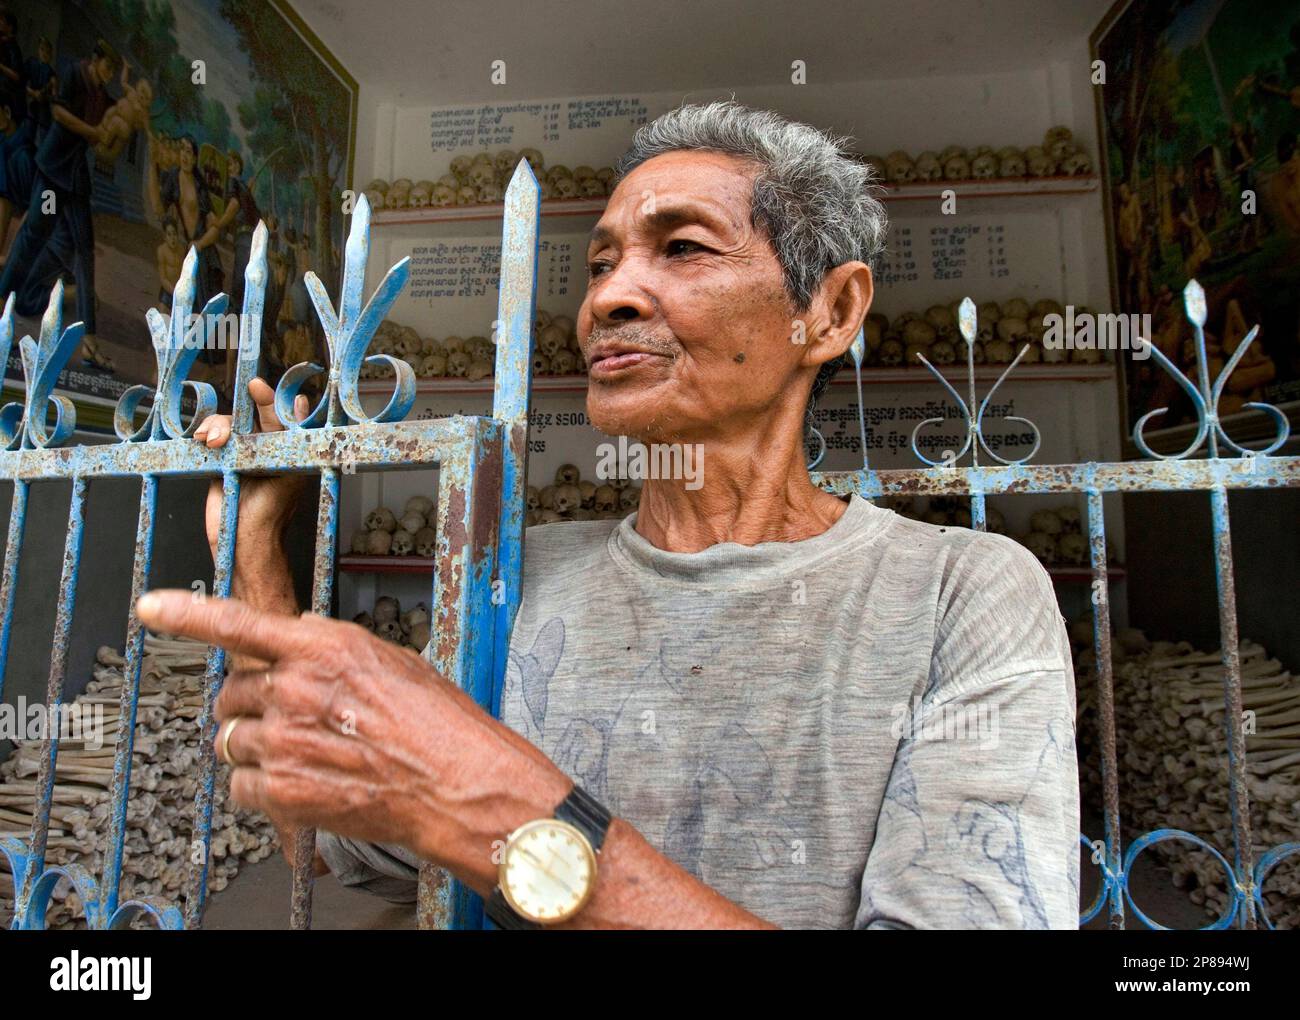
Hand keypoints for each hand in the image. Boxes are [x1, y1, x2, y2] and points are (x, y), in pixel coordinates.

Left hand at [132, 591, 570, 883]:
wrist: (457, 783)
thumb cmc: (437, 721)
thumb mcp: (389, 659)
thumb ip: (332, 649)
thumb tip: (299, 642)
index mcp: (323, 648)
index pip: (238, 624)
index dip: (187, 613)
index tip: (150, 606)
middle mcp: (295, 689)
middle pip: (231, 692)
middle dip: (250, 704)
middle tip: (287, 719)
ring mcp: (285, 741)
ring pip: (230, 740)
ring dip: (253, 746)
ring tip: (299, 754)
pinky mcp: (283, 791)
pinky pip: (239, 786)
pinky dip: (260, 788)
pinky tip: (299, 784)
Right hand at [194, 376, 308, 562]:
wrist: (244, 539)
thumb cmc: (272, 510)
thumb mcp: (286, 470)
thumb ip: (286, 436)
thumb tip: (300, 400)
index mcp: (286, 448)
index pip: (279, 414)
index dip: (268, 399)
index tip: (256, 386)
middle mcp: (263, 447)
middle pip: (248, 414)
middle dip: (239, 412)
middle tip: (231, 412)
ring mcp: (239, 453)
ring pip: (227, 424)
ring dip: (218, 426)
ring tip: (213, 441)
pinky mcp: (218, 461)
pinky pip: (210, 438)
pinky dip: (205, 433)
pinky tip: (201, 439)